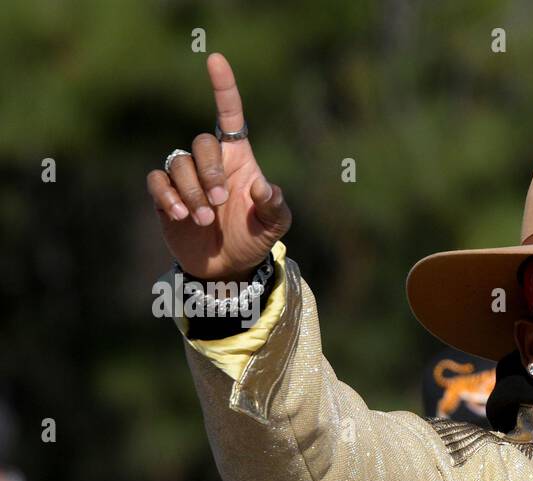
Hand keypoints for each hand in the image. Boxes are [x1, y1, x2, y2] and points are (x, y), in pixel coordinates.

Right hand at [146, 53, 290, 280]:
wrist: (229, 267)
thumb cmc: (255, 238)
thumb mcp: (274, 225)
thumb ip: (274, 205)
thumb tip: (262, 186)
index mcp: (238, 159)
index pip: (228, 115)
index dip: (223, 88)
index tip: (215, 60)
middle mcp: (209, 163)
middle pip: (200, 143)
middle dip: (208, 172)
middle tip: (219, 202)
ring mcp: (186, 179)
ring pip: (178, 164)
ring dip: (191, 192)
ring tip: (204, 220)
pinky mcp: (165, 196)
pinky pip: (157, 182)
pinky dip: (167, 196)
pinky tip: (180, 216)